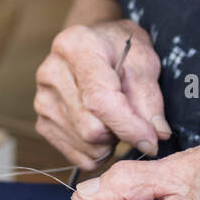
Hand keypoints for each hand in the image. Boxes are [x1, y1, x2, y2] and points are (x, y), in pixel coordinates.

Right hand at [34, 19, 170, 170]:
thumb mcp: (144, 62)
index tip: (151, 141)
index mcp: (77, 48)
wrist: (96, 44)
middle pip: (91, 129)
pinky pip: (76, 155)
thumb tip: (157, 136)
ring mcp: (42, 99)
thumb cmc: (122, 50)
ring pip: (85, 146)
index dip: (129, 126)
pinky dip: (96, 151)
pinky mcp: (42, 121)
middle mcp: (51, 73)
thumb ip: (150, 99)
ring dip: (109, 143)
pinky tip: (101, 127)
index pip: (99, 100)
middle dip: (120, 133)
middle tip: (130, 116)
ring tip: (114, 117)